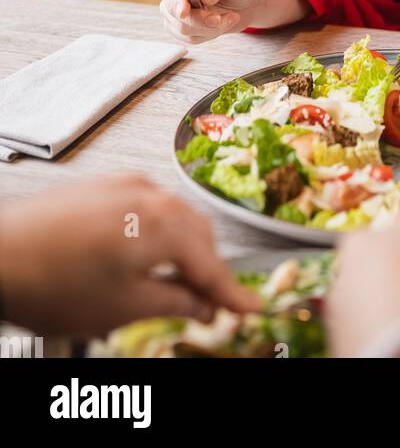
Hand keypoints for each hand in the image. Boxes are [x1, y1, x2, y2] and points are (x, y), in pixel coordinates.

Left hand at [0, 175, 261, 336]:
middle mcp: (150, 193)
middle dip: (207, 270)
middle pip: (197, 235)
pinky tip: (141, 259)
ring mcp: (124, 185)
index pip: (212, 264)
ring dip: (180, 251)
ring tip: (174, 286)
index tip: (253, 308)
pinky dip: (154, 235)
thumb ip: (174, 302)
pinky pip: (145, 208)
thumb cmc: (52, 282)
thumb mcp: (123, 307)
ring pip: (172, 219)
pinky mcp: (101, 187)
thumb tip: (201, 305)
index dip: (234, 292)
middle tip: (211, 306)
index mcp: (164, 223)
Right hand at [157, 0, 305, 43]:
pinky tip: (224, 24)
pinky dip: (207, 36)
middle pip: (170, 6)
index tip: (186, 7)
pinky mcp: (182, 26)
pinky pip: (186, 38)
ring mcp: (175, 7)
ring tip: (228, 20)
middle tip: (221, 20)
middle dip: (197, 17)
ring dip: (206, 27)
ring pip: (178, 25)